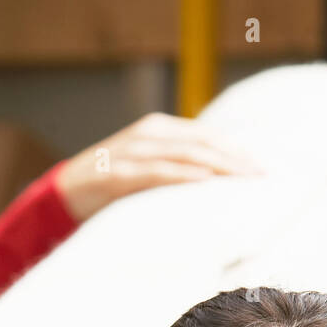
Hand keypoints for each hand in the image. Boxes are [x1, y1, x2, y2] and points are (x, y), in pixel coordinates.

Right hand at [53, 111, 263, 222]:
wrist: (63, 195)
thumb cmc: (111, 189)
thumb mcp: (149, 173)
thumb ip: (177, 170)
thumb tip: (215, 186)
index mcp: (160, 131)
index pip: (208, 137)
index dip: (237, 150)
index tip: (263, 168)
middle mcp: (150, 134)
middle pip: (204, 143)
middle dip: (236, 159)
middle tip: (263, 175)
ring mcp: (134, 151)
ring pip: (186, 153)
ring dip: (219, 166)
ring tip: (244, 178)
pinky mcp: (120, 172)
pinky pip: (158, 172)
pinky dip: (184, 176)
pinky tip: (205, 182)